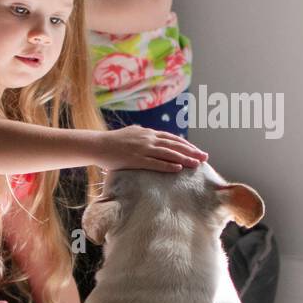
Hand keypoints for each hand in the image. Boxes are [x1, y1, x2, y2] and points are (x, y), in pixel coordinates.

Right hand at [92, 126, 207, 172]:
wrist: (98, 145)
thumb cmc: (113, 142)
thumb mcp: (132, 134)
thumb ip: (145, 136)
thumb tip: (155, 139)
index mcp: (148, 133)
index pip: (172, 138)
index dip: (186, 145)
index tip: (198, 150)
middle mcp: (148, 139)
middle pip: (174, 145)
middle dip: (191, 151)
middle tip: (204, 157)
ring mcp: (142, 149)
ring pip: (168, 153)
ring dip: (184, 158)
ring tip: (196, 164)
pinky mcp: (136, 159)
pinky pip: (155, 163)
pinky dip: (167, 165)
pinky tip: (178, 169)